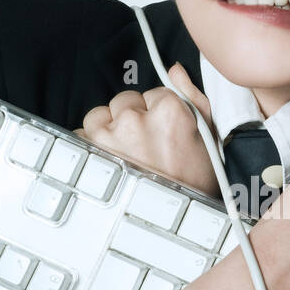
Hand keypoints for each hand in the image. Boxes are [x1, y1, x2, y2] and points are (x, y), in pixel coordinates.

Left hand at [74, 62, 221, 197]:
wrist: (179, 219)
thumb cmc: (196, 179)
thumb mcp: (207, 135)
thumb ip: (190, 95)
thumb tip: (174, 70)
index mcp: (169, 111)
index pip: (155, 93)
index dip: (159, 112)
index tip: (164, 131)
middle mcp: (136, 120)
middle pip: (125, 102)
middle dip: (133, 118)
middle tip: (146, 145)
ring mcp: (110, 137)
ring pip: (100, 116)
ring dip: (110, 130)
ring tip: (128, 153)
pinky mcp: (92, 153)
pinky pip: (82, 137)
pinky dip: (93, 147)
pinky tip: (112, 161)